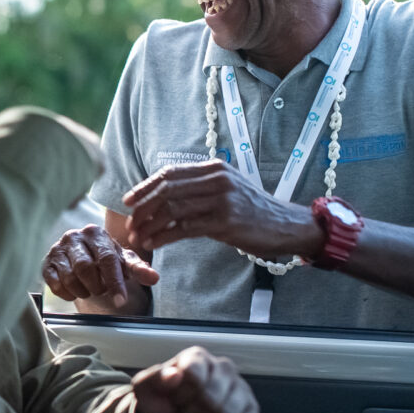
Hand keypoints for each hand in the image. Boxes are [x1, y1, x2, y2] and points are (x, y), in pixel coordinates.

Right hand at [42, 225, 158, 309]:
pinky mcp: (46, 263)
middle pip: (85, 268)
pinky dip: (67, 293)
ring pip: (69, 277)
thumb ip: (139, 269)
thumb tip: (154, 277)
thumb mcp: (124, 262)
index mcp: (95, 233)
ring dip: (83, 291)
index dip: (114, 282)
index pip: (106, 258)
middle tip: (102, 290)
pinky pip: (54, 283)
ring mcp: (57, 249)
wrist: (84, 257)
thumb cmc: (106, 259)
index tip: (121, 300)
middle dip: (97, 286)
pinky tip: (75, 291)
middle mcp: (74, 236)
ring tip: (89, 290)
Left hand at [122, 161, 319, 257]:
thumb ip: (198, 188)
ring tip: (138, 238)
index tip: (128, 201)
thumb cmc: (251, 210)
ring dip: (150, 226)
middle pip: (167, 190)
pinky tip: (154, 244)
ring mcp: (222, 199)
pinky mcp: (225, 221)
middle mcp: (216, 179)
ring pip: (172, 210)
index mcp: (214, 168)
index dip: (145, 186)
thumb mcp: (226, 189)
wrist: (285, 225)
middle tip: (130, 224)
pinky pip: (185, 228)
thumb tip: (161, 196)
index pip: (169, 173)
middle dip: (143, 208)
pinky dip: (164, 237)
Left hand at [131, 346, 257, 412]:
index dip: (181, 396)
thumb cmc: (162, 401)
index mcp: (197, 357)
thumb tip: (173, 375)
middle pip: (212, 400)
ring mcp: (241, 388)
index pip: (195, 377)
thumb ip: (154, 378)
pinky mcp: (251, 409)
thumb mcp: (146, 389)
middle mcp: (223, 367)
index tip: (175, 400)